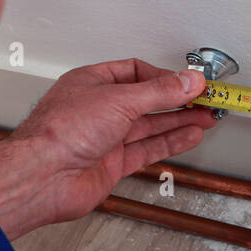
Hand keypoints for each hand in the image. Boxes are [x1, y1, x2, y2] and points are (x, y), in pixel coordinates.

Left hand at [0, 59, 217, 239]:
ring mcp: (106, 137)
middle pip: (147, 99)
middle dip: (178, 100)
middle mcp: (99, 108)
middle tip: (207, 100)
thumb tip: (188, 81)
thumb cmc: (60, 133)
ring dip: (180, 121)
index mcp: (92, 82)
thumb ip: (159, 92)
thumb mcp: (119, 101)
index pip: (137, 72)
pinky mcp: (112, 163)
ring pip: (150, 125)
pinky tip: (190, 136)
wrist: (42, 177)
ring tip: (208, 117)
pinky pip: (148, 149)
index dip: (166, 77)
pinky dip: (170, 142)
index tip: (192, 82)